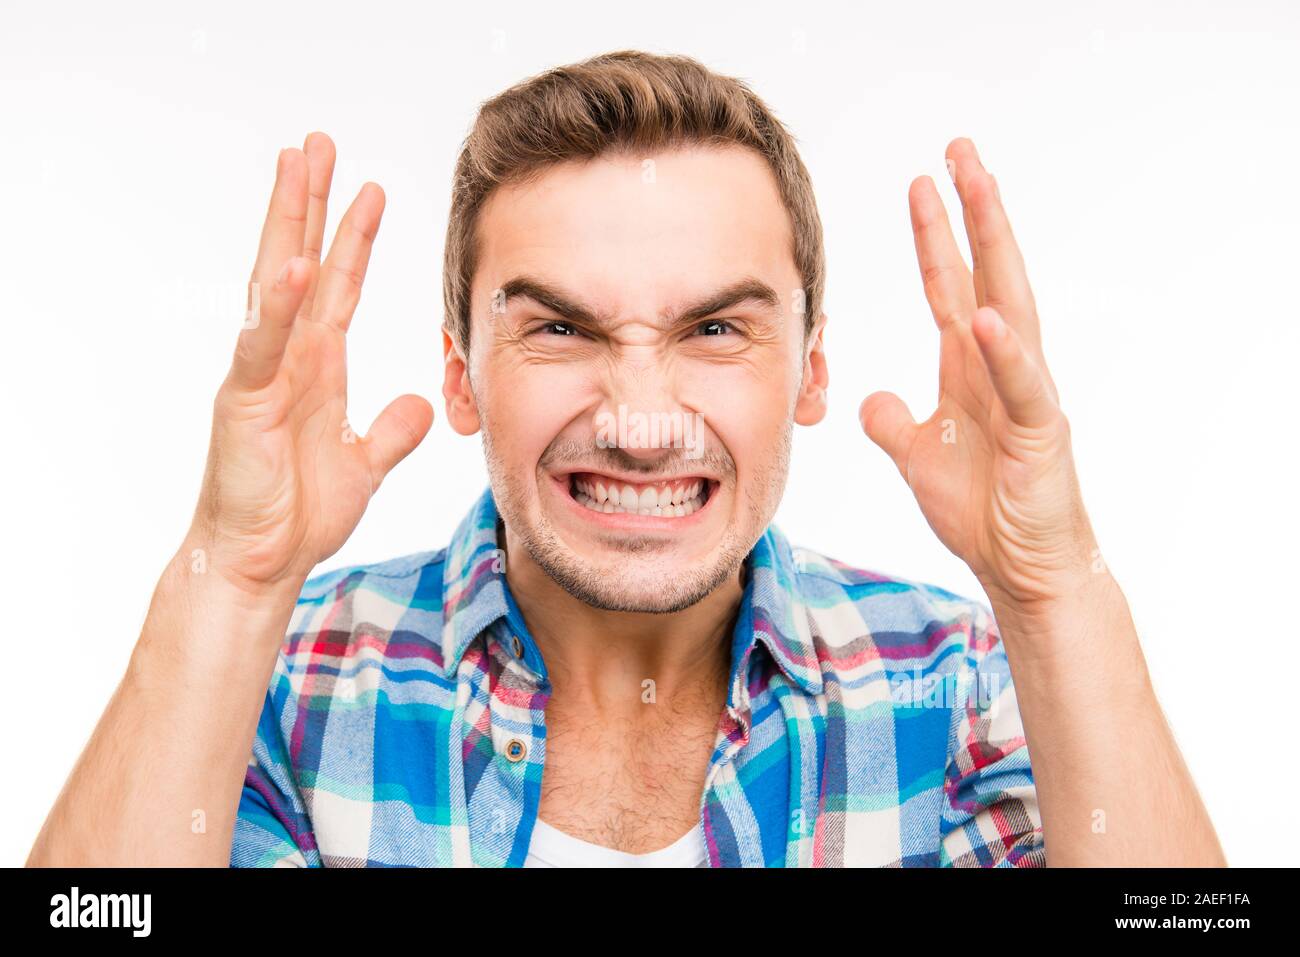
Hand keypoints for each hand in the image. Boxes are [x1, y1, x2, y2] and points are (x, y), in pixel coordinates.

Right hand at [189, 133, 432, 596]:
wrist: (263, 562)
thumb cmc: (299, 513)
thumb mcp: (365, 464)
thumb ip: (393, 431)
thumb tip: (423, 404)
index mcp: (316, 366)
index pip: (338, 286)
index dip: (354, 238)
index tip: (371, 190)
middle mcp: (287, 358)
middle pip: (302, 263)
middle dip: (312, 202)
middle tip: (320, 142)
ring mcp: (262, 374)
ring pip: (277, 283)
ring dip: (290, 222)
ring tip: (298, 164)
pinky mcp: (245, 402)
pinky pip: (263, 345)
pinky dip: (280, 305)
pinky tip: (296, 263)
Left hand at [860, 138, 1096, 609]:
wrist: (1021, 566)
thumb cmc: (981, 509)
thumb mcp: (919, 457)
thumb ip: (894, 422)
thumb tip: (869, 398)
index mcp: (970, 367)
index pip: (949, 285)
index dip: (935, 235)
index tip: (922, 181)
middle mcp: (1002, 367)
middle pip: (986, 273)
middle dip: (973, 210)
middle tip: (959, 148)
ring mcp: (1027, 394)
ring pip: (1011, 306)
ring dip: (994, 246)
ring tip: (979, 189)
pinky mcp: (1042, 434)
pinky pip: (1022, 385)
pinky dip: (1004, 350)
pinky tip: (985, 314)